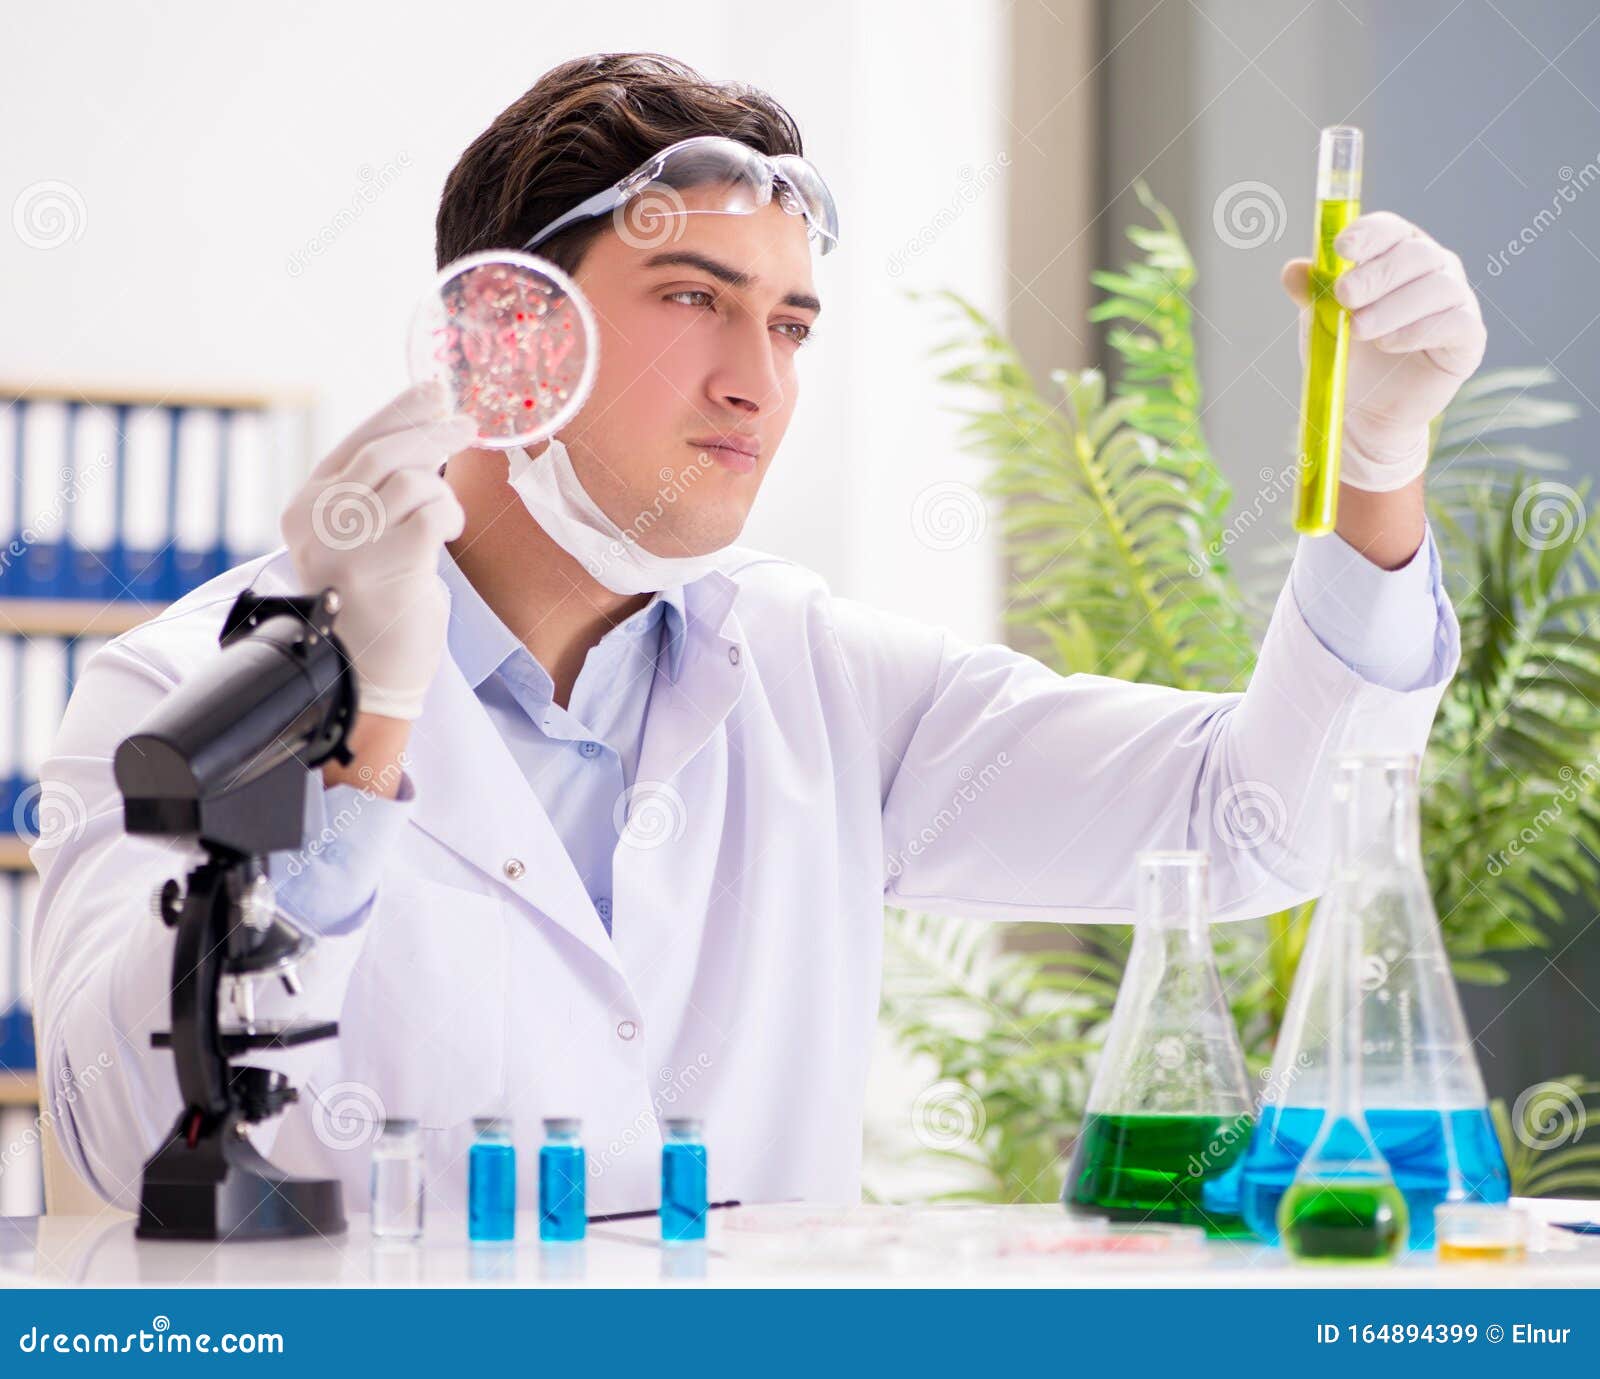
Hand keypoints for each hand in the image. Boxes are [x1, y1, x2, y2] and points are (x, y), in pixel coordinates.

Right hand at [280, 381, 474, 721]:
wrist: (368, 676)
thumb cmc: (375, 604)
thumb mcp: (357, 538)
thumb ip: (373, 491)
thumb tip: (422, 425)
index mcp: (305, 508)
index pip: (356, 442)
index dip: (398, 411)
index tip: (433, 390)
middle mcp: (318, 523)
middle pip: (385, 452)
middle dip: (432, 432)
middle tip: (466, 426)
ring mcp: (347, 545)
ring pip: (412, 479)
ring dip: (443, 492)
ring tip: (446, 518)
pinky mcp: (385, 566)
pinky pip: (432, 513)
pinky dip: (449, 516)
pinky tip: (447, 535)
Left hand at [1281, 211, 1486, 490]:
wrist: (1365, 408)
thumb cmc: (1346, 352)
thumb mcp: (1320, 321)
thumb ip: (1311, 294)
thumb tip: (1293, 270)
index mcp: (1397, 253)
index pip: (1391, 229)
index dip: (1369, 233)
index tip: (1342, 247)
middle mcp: (1434, 268)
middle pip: (1415, 254)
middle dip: (1376, 273)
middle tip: (1344, 296)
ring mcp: (1456, 300)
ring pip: (1437, 286)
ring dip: (1393, 306)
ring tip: (1359, 329)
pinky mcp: (1468, 337)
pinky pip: (1454, 322)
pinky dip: (1418, 330)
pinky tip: (1389, 344)